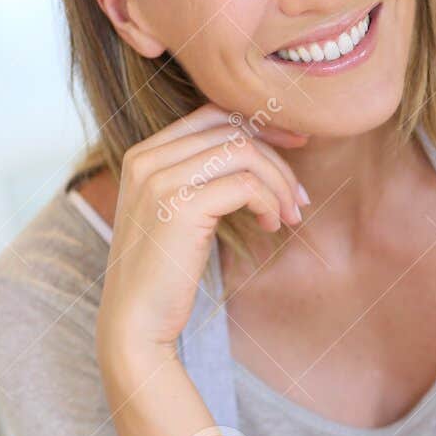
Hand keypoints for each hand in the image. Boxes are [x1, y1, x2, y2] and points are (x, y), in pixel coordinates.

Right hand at [96, 103, 308, 374]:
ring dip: (278, 182)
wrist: (136, 321)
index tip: (295, 146)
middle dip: (278, 159)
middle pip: (232, 130)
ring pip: (244, 152)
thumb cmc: (163, 273)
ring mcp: (160, 180)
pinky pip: (245, 185)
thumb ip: (199, 177)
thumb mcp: (176, 212)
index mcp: (143, 155)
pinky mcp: (180, 206)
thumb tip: (259, 151)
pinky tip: (270, 226)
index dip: (260, 125)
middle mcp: (146, 159)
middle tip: (299, 197)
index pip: (212, 115)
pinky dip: (269, 201)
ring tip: (288, 215)